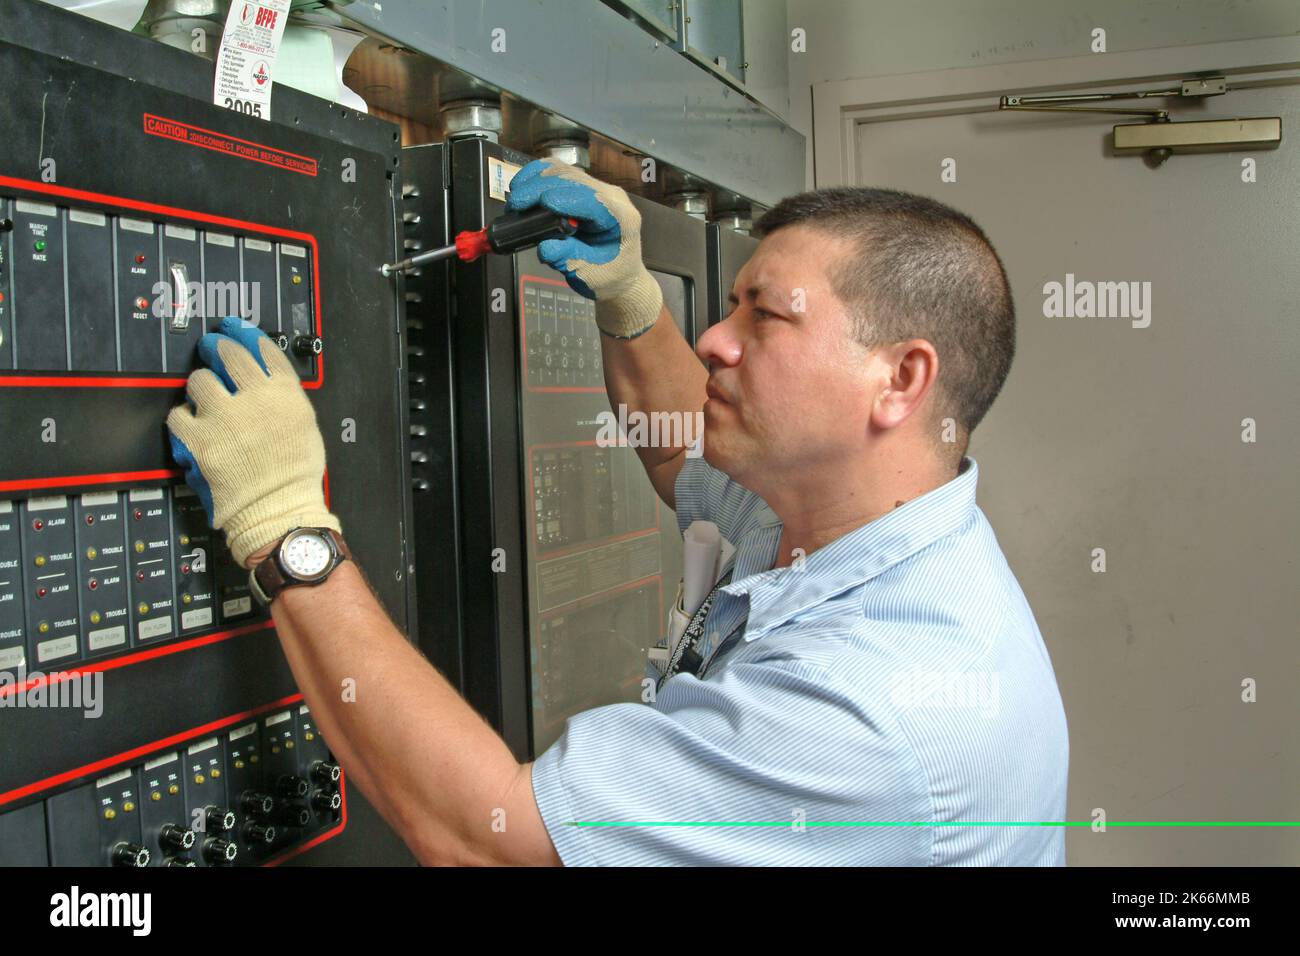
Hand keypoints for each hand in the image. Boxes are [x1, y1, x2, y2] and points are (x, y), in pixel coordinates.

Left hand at [166, 316, 340, 567]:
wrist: (277, 508)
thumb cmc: (294, 476)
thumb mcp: (304, 426)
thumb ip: (283, 398)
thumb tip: (263, 380)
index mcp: (285, 394)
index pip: (264, 349)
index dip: (245, 334)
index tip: (235, 330)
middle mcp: (256, 398)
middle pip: (228, 355)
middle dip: (216, 349)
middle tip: (211, 351)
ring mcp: (225, 417)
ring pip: (199, 381)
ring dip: (199, 387)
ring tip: (202, 398)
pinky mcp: (199, 438)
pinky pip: (178, 414)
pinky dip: (182, 419)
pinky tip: (190, 427)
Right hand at [505, 159, 662, 338]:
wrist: (621, 275)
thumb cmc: (609, 276)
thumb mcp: (590, 275)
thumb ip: (568, 259)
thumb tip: (544, 247)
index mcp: (621, 217)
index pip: (589, 198)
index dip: (558, 198)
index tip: (529, 206)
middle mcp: (612, 196)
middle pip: (572, 178)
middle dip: (538, 188)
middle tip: (513, 207)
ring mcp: (599, 188)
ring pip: (563, 170)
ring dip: (535, 180)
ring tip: (515, 200)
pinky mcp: (585, 187)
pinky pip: (559, 172)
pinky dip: (538, 177)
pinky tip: (523, 188)